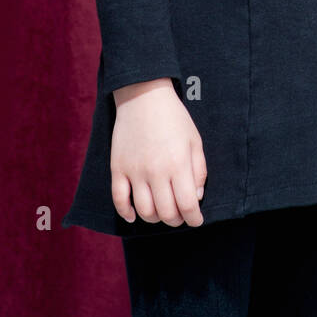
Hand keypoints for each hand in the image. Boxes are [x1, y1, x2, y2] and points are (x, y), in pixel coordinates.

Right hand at [110, 79, 206, 226]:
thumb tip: (196, 197)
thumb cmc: (174, 118)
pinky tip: (134, 216)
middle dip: (176, 220)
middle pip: (166, 212)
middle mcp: (156, 171)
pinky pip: (119, 200)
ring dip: (155, 218)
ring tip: (161, 213)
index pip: (188, 204)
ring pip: (144, 211)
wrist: (143, 96)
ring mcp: (134, 171)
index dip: (194, 219)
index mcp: (178, 163)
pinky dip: (126, 213)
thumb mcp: (194, 140)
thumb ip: (199, 170)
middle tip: (180, 216)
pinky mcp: (117, 168)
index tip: (197, 221)